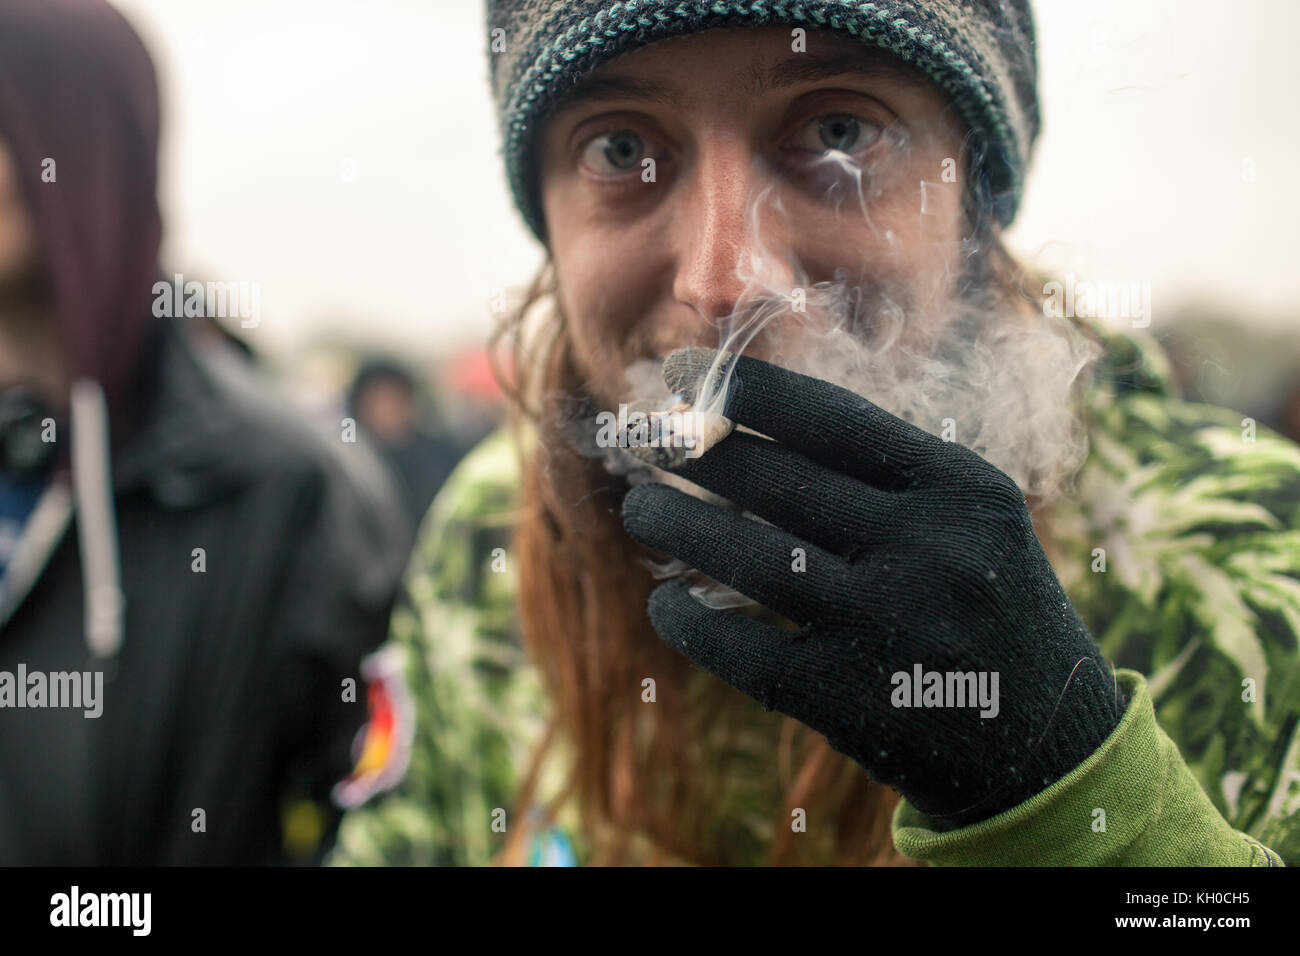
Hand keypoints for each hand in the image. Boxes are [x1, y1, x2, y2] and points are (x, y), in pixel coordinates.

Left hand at [621, 348, 1128, 827]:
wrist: (1052, 746)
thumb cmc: (990, 612)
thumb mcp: (971, 523)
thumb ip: (884, 477)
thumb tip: (750, 429)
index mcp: (963, 489)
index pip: (832, 419)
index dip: (745, 391)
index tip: (677, 369)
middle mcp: (932, 549)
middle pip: (778, 482)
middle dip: (696, 456)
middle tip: (650, 444)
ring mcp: (891, 627)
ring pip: (748, 558)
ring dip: (676, 525)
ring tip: (639, 509)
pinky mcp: (851, 701)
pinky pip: (742, 650)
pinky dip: (689, 622)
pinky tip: (666, 604)